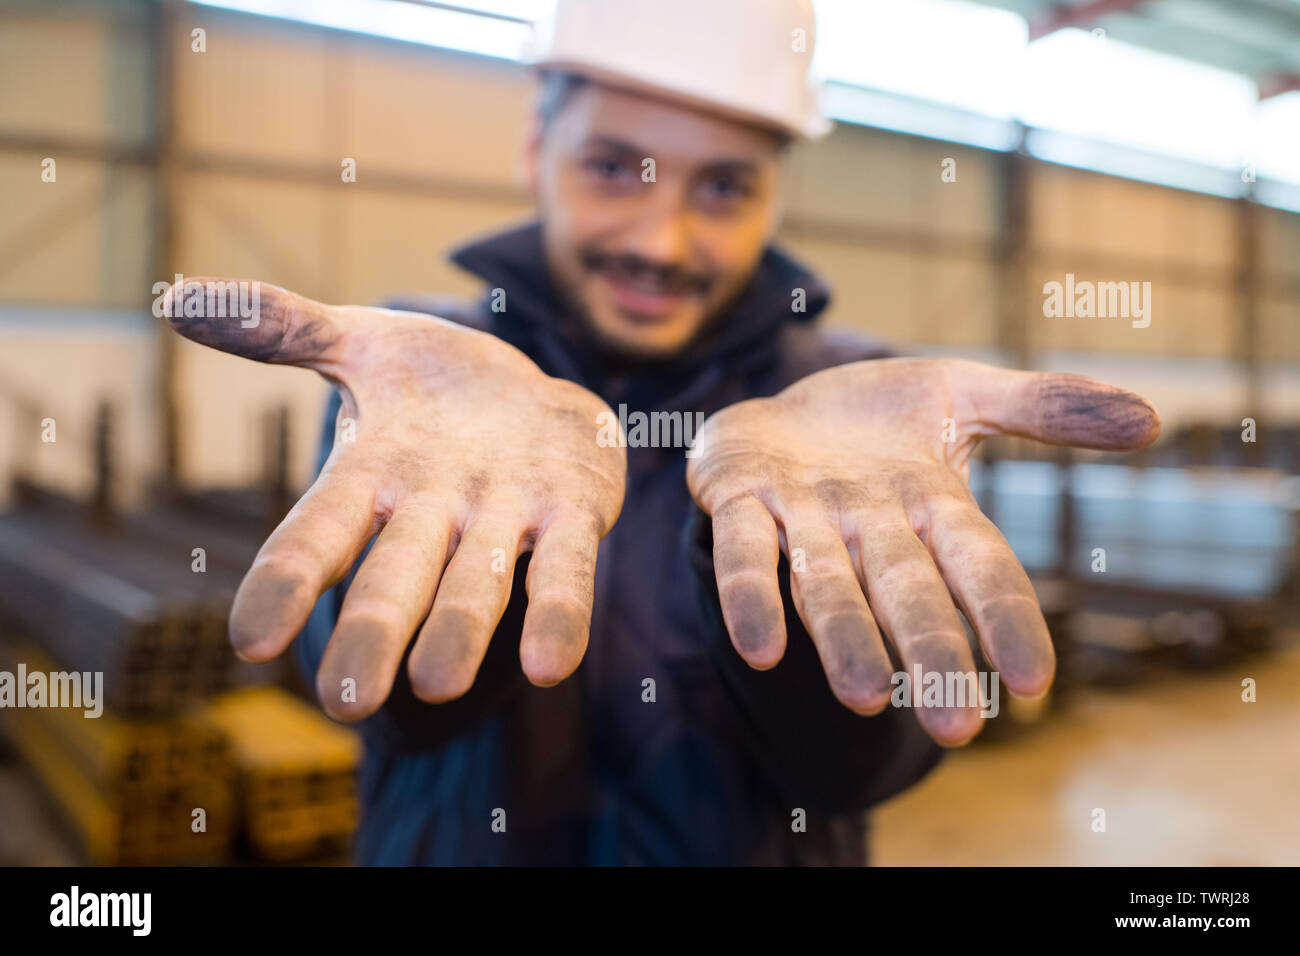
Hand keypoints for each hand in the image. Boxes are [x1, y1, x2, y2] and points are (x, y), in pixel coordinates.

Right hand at [164, 278, 624, 720]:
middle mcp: (434, 510)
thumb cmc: (436, 383)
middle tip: (349, 700)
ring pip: (478, 583)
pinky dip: (559, 614)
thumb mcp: (366, 343)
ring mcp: (504, 518)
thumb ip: (290, 329)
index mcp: (375, 473)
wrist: (536, 390)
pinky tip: (552, 666)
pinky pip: (567, 569)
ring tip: (441, 685)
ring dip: (459, 631)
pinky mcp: (574, 514)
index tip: (252, 640)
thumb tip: (183, 298)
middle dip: (373, 631)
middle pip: (395, 577)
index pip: (316, 534)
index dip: (286, 582)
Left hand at [685, 357, 1158, 745]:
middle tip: (955, 730)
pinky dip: (749, 596)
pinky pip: (743, 551)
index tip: (1034, 683)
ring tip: (863, 700)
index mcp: (928, 504)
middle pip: (905, 591)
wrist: (779, 407)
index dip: (1003, 618)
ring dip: (844, 640)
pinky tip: (757, 647)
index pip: (978, 565)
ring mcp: (802, 517)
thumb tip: (1152, 420)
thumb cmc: (878, 418)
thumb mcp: (961, 394)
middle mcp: (868, 524)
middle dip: (930, 654)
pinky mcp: (737, 499)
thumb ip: (1043, 407)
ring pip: (826, 585)